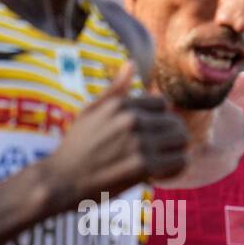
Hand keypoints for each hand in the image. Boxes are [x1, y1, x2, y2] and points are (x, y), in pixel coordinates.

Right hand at [42, 64, 187, 208]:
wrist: (61, 180)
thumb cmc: (74, 147)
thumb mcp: (89, 111)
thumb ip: (114, 90)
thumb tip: (132, 64)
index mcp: (121, 105)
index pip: (163, 104)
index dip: (159, 121)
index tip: (149, 136)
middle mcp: (131, 120)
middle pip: (175, 122)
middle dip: (170, 137)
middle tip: (158, 152)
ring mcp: (138, 142)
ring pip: (182, 140)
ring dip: (175, 152)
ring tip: (160, 163)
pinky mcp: (143, 166)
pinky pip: (179, 162)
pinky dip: (174, 170)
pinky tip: (160, 175)